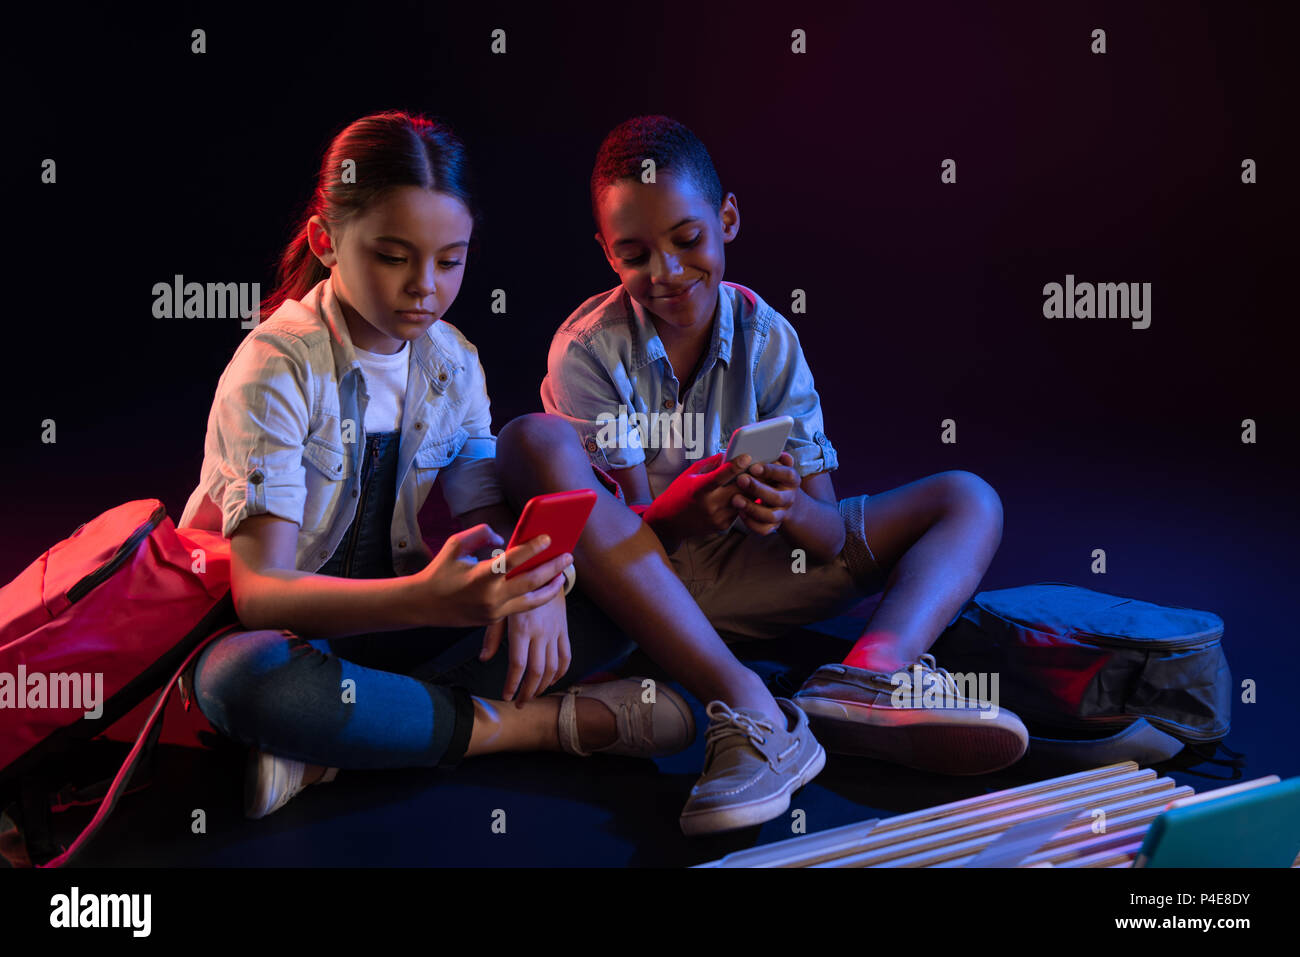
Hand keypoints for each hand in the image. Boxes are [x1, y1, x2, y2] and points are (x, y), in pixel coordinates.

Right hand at [407, 524, 571, 628]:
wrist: (423, 605)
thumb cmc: (440, 571)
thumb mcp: (455, 545)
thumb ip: (480, 534)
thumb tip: (503, 538)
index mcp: (480, 576)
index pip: (513, 561)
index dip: (532, 548)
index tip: (548, 538)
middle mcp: (490, 597)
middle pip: (530, 583)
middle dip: (553, 568)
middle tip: (568, 557)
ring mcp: (493, 612)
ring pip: (531, 602)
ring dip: (550, 589)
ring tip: (563, 576)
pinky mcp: (493, 620)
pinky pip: (519, 609)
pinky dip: (534, 597)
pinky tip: (544, 586)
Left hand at [479, 590, 570, 705]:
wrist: (545, 569)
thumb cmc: (515, 588)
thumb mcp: (500, 608)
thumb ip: (492, 635)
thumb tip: (483, 658)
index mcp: (521, 628)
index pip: (518, 665)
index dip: (513, 684)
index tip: (507, 696)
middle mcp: (540, 633)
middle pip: (537, 671)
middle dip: (528, 692)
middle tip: (520, 703)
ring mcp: (554, 632)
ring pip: (553, 668)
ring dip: (543, 686)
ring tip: (533, 695)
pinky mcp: (563, 630)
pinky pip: (566, 656)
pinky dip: (560, 672)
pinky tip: (552, 681)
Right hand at [643, 451, 749, 541]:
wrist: (669, 522)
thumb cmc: (679, 494)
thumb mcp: (690, 474)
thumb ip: (710, 463)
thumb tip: (728, 454)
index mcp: (699, 489)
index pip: (721, 475)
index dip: (736, 465)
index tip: (747, 457)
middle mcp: (709, 504)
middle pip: (738, 488)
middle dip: (748, 477)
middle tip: (755, 468)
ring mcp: (717, 517)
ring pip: (743, 500)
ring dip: (748, 490)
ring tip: (751, 480)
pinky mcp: (722, 526)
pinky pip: (739, 511)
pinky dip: (742, 502)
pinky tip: (740, 495)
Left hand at [731, 452, 799, 534]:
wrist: (786, 501)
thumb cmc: (775, 478)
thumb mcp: (778, 466)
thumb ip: (775, 459)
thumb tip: (780, 454)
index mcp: (792, 480)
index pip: (788, 475)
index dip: (772, 471)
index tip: (754, 467)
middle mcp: (789, 498)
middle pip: (778, 497)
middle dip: (758, 489)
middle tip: (740, 480)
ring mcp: (782, 513)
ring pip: (770, 516)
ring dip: (752, 508)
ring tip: (735, 499)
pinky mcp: (773, 526)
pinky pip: (763, 529)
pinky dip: (751, 522)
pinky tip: (740, 512)